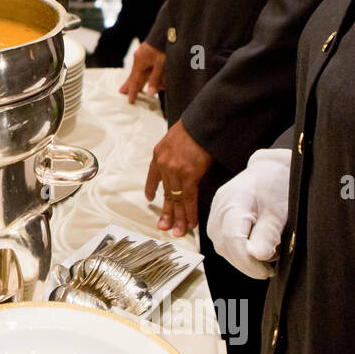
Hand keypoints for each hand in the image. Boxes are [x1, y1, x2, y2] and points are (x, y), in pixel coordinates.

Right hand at [119, 40, 164, 103]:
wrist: (169, 30)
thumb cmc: (164, 45)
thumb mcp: (161, 64)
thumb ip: (155, 79)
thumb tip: (150, 93)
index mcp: (140, 60)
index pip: (135, 80)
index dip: (133, 91)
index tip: (130, 101)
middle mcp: (139, 57)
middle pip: (133, 75)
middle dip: (129, 84)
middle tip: (122, 92)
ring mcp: (144, 54)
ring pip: (139, 71)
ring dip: (136, 80)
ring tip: (131, 86)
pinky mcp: (150, 52)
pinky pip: (144, 66)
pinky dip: (143, 74)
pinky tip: (143, 75)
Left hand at [145, 120, 211, 236]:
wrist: (202, 121)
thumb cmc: (194, 127)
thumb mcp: (176, 137)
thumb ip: (175, 153)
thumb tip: (183, 163)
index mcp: (159, 154)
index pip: (153, 176)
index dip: (152, 189)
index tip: (151, 200)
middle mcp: (164, 164)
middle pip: (166, 193)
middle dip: (166, 212)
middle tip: (163, 227)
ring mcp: (175, 170)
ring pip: (176, 199)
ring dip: (179, 218)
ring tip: (177, 232)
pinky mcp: (189, 174)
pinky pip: (188, 198)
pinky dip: (190, 212)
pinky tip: (190, 223)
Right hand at [207, 148, 292, 278]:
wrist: (270, 171)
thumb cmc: (278, 186)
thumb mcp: (281, 211)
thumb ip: (268, 233)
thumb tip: (258, 257)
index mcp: (234, 201)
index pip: (232, 239)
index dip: (247, 261)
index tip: (265, 272)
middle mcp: (219, 206)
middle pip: (224, 245)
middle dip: (245, 263)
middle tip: (267, 270)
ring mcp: (215, 212)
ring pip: (221, 245)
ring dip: (240, 258)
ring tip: (263, 259)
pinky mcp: (217, 217)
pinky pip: (222, 240)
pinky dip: (236, 250)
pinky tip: (253, 250)